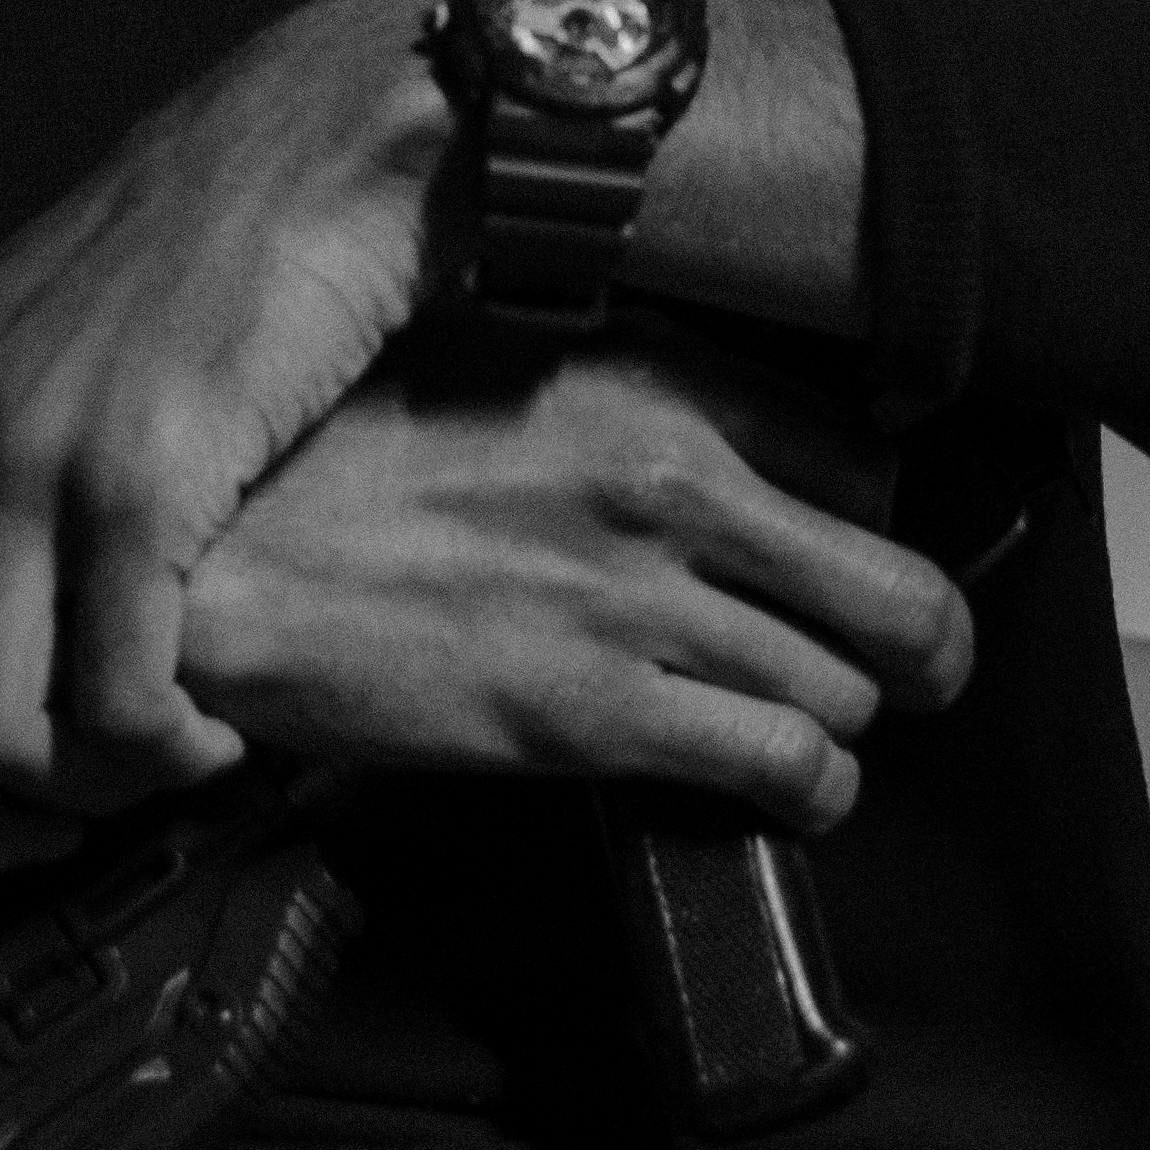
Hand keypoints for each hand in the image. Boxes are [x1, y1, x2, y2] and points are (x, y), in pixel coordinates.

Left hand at [0, 0, 453, 876]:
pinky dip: (155, 756)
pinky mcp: (146, 480)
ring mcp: (36, 459)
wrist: (328, 134)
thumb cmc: (213, 245)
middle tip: (42, 844)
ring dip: (68, 800)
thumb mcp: (48, 340)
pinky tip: (211, 738)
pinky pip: (112, 694)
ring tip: (143, 782)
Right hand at [177, 344, 969, 829]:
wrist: (223, 560)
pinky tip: (788, 786)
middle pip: (902, 588)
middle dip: (926, 642)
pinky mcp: (593, 718)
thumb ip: (638, 386)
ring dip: (848, 719)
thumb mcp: (511, 360)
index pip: (868, 457)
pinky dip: (811, 789)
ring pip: (852, 689)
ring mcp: (639, 607)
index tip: (856, 546)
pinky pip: (783, 767)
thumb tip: (728, 426)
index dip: (877, 517)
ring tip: (819, 726)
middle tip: (916, 662)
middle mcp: (674, 486)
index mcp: (659, 383)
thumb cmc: (346, 454)